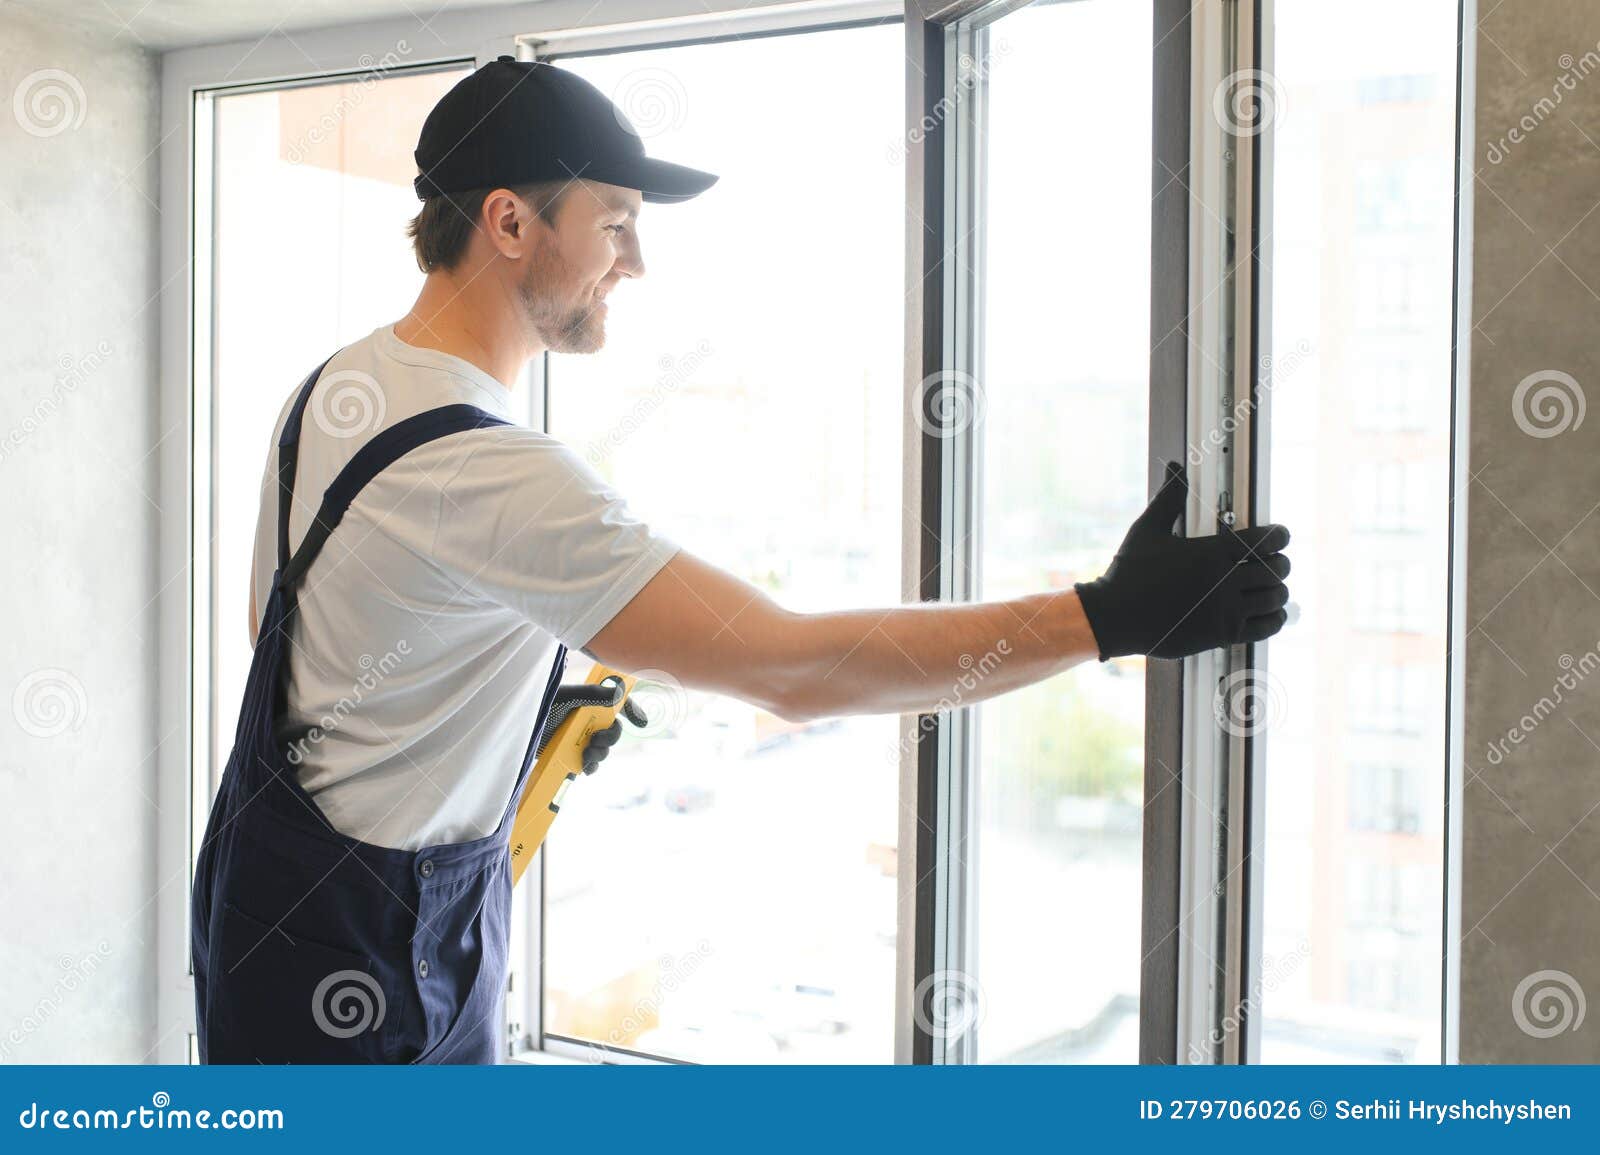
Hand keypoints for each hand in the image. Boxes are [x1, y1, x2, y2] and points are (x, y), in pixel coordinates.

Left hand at [536, 678, 649, 773]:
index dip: (632, 711)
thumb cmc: (541, 706)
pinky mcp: (569, 754)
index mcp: (589, 703)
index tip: (641, 723)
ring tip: (587, 755)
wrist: (520, 726)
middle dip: (610, 739)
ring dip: (600, 754)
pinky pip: (588, 764)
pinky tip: (585, 768)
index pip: (617, 704)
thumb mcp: (568, 697)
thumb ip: (593, 694)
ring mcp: (578, 738)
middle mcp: (586, 720)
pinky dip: (590, 767)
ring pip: (602, 750)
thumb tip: (618, 692)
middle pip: (613, 732)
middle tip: (597, 740)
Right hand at [1074, 461, 1291, 660]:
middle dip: (1281, 563)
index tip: (1281, 536)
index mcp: (1210, 552)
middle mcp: (1223, 581)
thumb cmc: (1127, 573)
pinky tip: (1271, 613)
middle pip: (1276, 569)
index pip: (1265, 541)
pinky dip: (1274, 619)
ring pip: (1274, 598)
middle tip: (1277, 562)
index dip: (1280, 536)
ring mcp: (1225, 610)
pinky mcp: (1222, 634)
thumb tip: (1176, 467)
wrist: (1114, 616)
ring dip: (1278, 591)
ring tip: (1274, 588)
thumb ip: (1169, 498)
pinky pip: (1265, 627)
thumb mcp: (1147, 529)